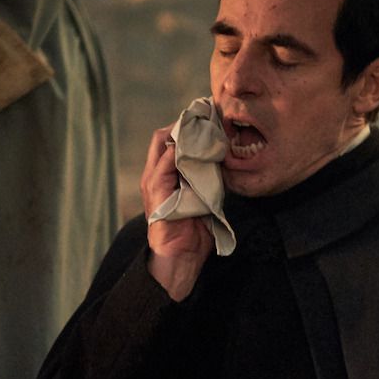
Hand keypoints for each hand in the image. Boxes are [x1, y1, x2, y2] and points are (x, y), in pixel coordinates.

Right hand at [140, 126, 211, 299]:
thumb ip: (209, 180)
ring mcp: (153, 183)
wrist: (180, 263)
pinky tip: (197, 148)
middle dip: (186, 123)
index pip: (172, 139)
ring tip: (206, 126)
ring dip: (185, 134)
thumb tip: (225, 162)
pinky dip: (179, 153)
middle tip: (209, 115)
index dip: (189, 125)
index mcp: (166, 175)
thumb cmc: (194, 235)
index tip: (212, 117)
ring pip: (163, 144)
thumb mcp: (205, 199)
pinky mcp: (156, 194)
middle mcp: (156, 175)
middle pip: (163, 135)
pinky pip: (165, 166)